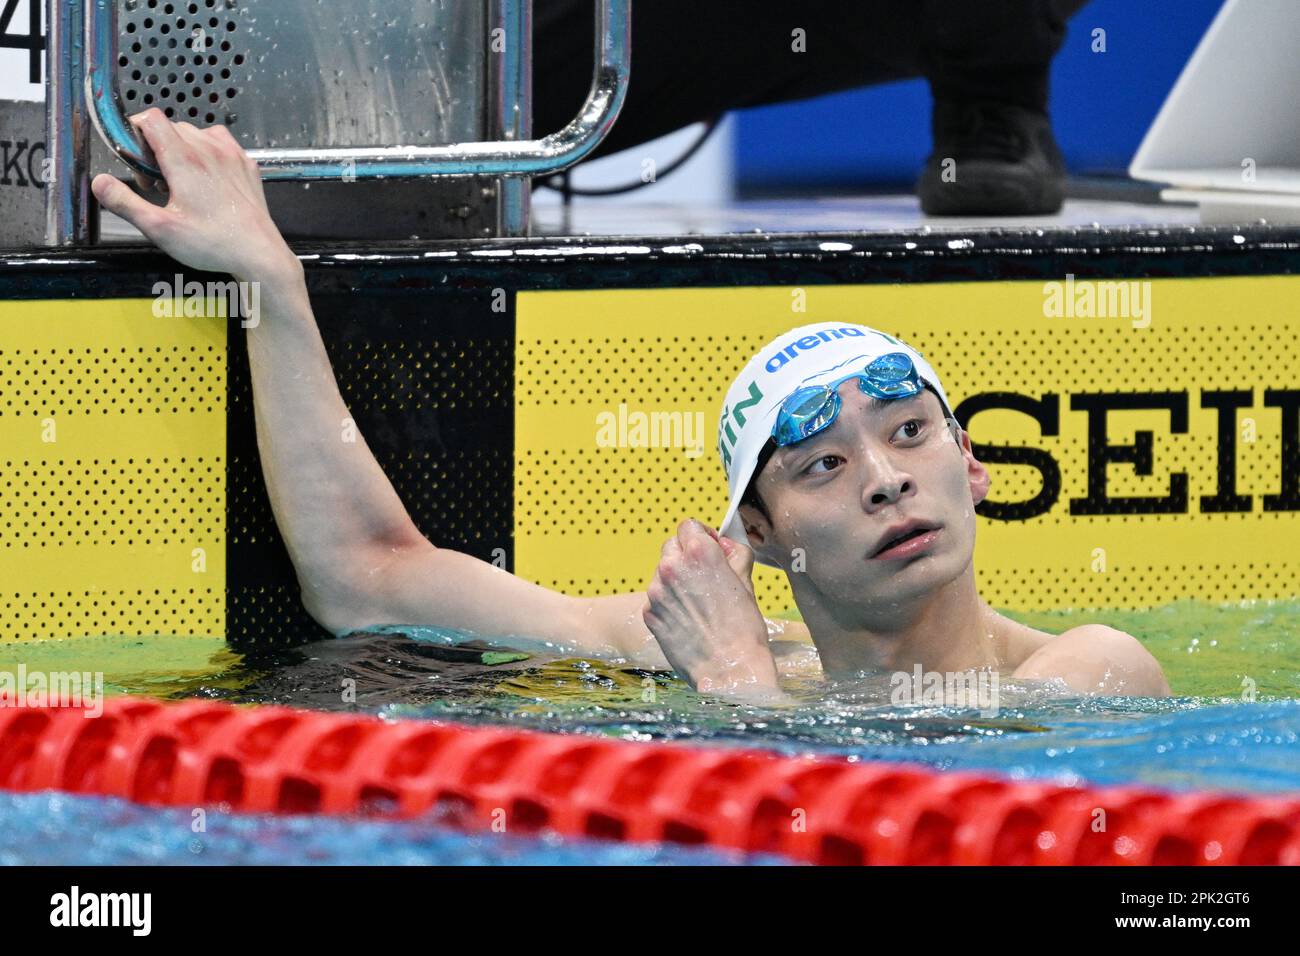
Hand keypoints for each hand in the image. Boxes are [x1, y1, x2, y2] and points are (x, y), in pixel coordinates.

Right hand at [90, 108, 298, 282]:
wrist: (259, 254)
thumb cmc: (213, 243)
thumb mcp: (159, 228)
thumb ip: (125, 202)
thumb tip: (99, 183)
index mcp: (185, 159)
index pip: (152, 118)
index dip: (136, 131)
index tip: (133, 155)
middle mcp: (210, 149)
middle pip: (172, 127)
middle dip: (156, 148)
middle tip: (155, 182)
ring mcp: (232, 155)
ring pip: (197, 134)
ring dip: (182, 150)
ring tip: (180, 182)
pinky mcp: (247, 166)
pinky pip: (221, 145)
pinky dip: (207, 155)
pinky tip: (206, 181)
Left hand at [641, 519, 784, 702]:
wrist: (729, 669)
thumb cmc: (744, 628)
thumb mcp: (746, 582)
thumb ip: (734, 554)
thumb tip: (723, 545)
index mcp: (699, 553)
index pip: (688, 526)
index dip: (701, 536)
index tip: (710, 550)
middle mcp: (672, 567)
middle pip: (671, 546)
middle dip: (685, 555)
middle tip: (704, 577)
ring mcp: (656, 591)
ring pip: (662, 572)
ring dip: (676, 580)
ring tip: (698, 604)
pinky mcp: (649, 613)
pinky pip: (657, 597)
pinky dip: (669, 602)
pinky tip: (688, 620)